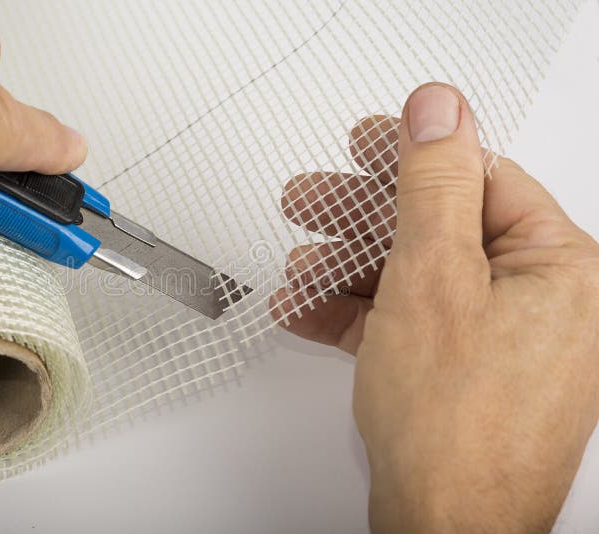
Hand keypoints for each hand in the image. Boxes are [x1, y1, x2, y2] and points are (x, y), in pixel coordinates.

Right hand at [272, 83, 598, 531]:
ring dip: (348, 271)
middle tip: (311, 197)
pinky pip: (409, 325)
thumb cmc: (454, 424)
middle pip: (439, 230)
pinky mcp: (461, 374)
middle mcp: (539, 304)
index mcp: (558, 268)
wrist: (443, 530)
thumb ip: (433, 185)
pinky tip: (309, 312)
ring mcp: (499, 343)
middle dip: (363, 217)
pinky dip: (358, 317)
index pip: (482, 180)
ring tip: (301, 267)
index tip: (365, 142)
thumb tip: (438, 109)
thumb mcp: (432, 279)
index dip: (414, 157)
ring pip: (416, 279)